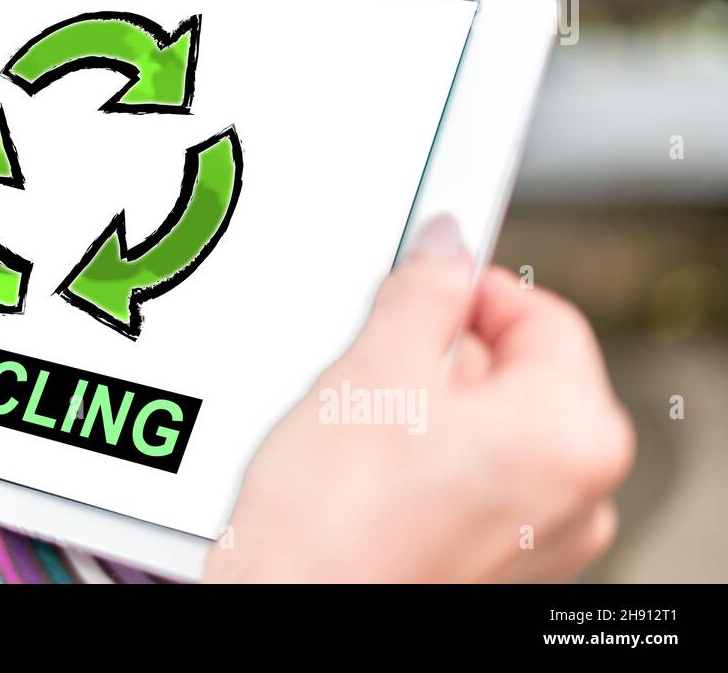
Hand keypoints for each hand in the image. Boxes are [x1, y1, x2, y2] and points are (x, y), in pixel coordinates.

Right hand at [204, 216, 634, 582]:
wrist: (285, 613)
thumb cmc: (333, 528)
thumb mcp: (374, 367)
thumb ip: (423, 291)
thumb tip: (444, 248)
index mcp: (573, 435)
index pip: (543, 315)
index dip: (472, 287)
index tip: (423, 278)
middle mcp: (577, 493)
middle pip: (516, 374)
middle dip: (441, 352)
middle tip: (375, 355)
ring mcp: (539, 537)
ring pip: (488, 427)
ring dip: (427, 405)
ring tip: (361, 419)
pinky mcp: (493, 561)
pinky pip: (473, 478)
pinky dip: (426, 456)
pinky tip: (368, 464)